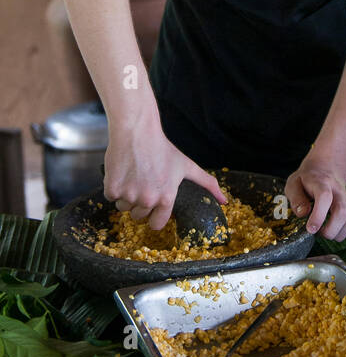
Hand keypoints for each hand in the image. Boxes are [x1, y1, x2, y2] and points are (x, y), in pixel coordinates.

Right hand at [104, 123, 225, 232]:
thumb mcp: (187, 166)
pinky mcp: (112, 189)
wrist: (137, 132)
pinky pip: (110, 197)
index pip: (157, 224)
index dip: (154, 215)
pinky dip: (114, 187)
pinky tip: (123, 172)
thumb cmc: (163, 149)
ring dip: (126, 195)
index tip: (153, 204)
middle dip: (140, 202)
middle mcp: (147, 200)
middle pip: (138, 216)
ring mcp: (129, 195)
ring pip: (123, 207)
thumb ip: (208, 184)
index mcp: (166, 198)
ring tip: (134, 175)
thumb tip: (225, 201)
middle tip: (144, 182)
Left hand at [284, 158, 345, 240]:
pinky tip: (344, 228)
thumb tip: (303, 213)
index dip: (318, 216)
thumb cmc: (306, 181)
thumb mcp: (293, 184)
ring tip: (327, 231)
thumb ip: (296, 198)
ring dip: (340, 233)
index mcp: (321, 183)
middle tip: (317, 233)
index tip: (311, 229)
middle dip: (330, 230)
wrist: (324, 169)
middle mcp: (338, 191)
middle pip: (342, 212)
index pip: (324, 198)